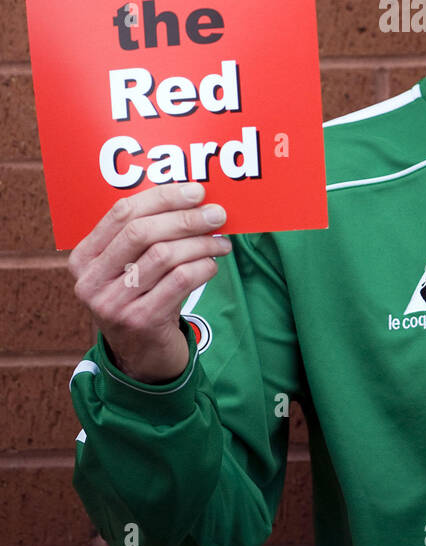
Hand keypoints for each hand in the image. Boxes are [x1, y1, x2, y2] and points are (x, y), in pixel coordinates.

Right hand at [68, 182, 229, 383]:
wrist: (141, 354)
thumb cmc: (142, 296)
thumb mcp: (131, 266)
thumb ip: (149, 234)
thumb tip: (195, 198)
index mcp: (84, 258)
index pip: (122, 213)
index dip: (162, 197)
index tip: (196, 191)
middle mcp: (90, 281)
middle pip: (142, 232)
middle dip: (185, 218)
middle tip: (217, 214)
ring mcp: (113, 303)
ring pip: (164, 255)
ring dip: (201, 243)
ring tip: (222, 243)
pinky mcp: (140, 321)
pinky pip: (180, 280)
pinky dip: (203, 267)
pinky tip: (212, 264)